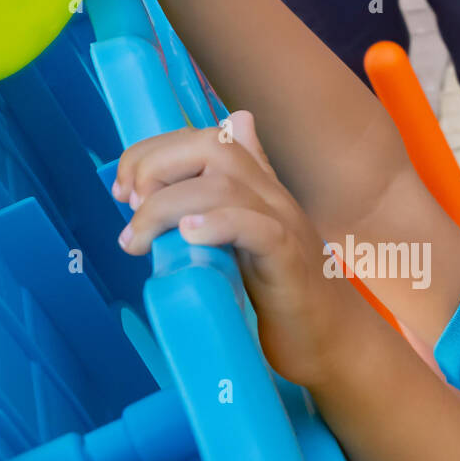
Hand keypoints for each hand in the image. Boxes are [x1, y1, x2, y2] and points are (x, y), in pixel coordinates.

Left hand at [112, 111, 351, 387]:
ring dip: (166, 206)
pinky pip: (253, 227)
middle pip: (210, 147)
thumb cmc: (287, 291)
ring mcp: (283, 223)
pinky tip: (186, 237)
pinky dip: (215, 225)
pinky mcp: (287, 259)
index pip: (202, 138)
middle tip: (128, 207)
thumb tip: (237, 120)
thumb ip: (235, 188)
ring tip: (137, 240)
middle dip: (154, 166)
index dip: (152, 153)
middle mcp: (271, 194)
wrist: (335, 340)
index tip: (123, 190)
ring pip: (222, 186)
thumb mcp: (253, 230)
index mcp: (259, 185)